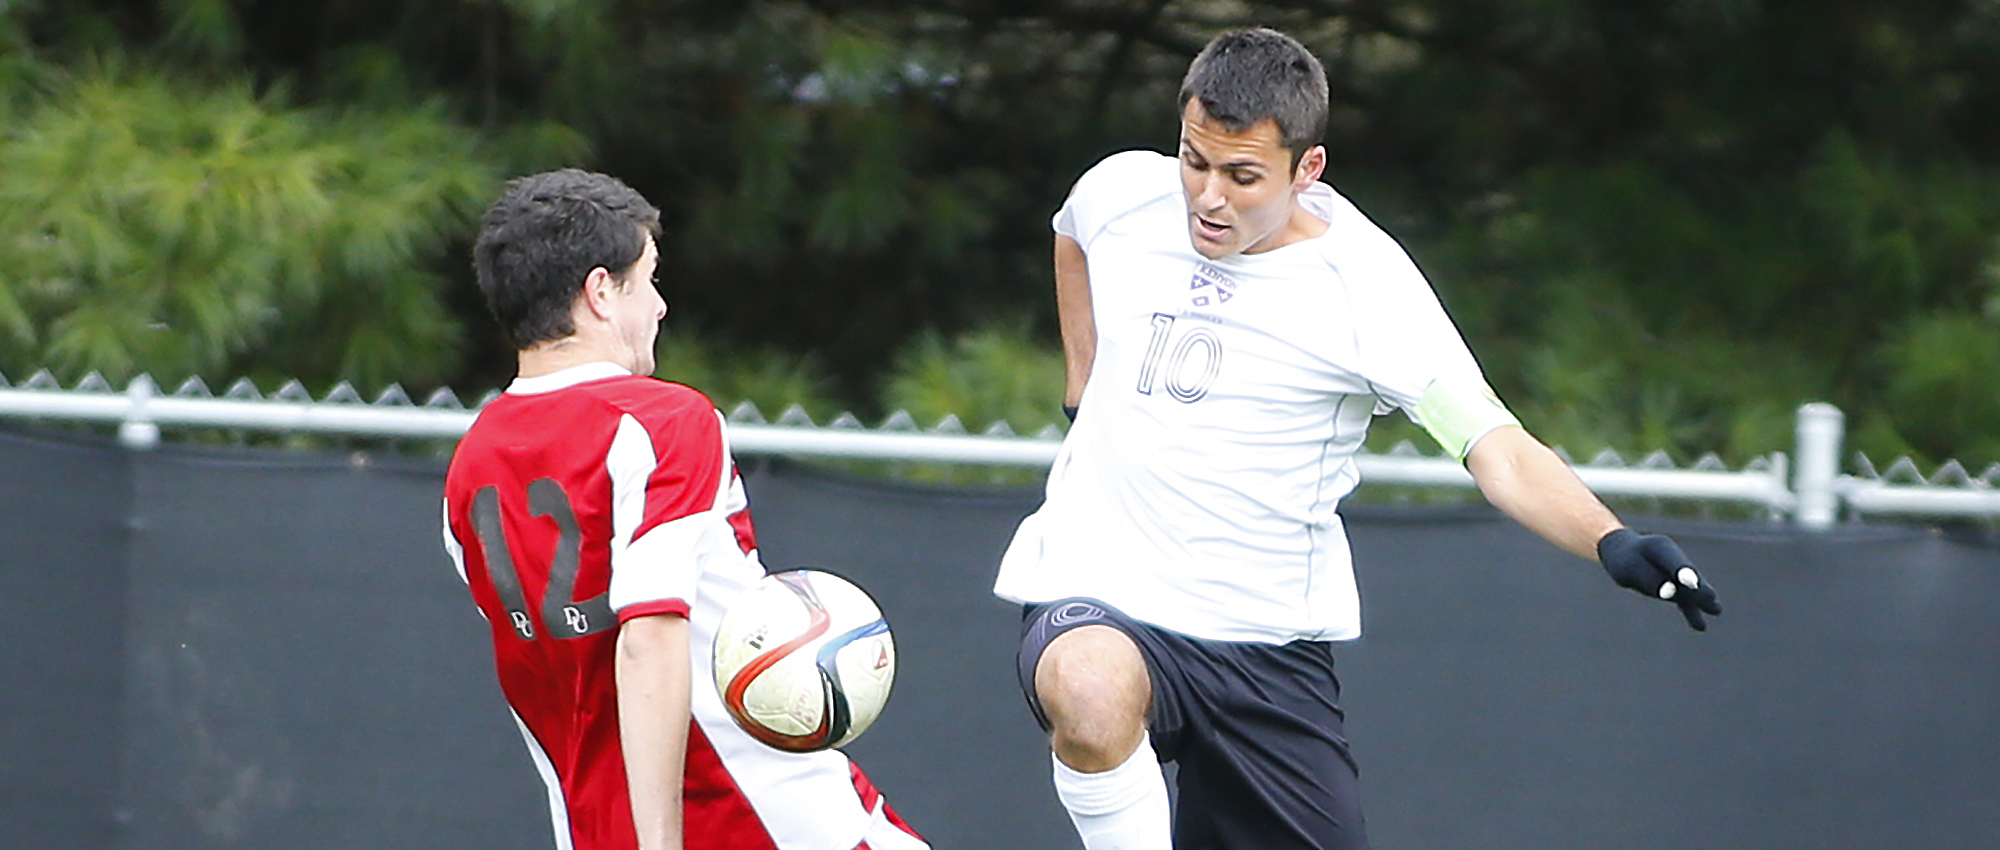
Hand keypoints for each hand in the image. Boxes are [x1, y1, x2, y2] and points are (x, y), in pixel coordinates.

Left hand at [1595, 529, 1721, 630]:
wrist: (1625, 554)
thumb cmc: (1625, 560)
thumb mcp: (1629, 567)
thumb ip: (1648, 577)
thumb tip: (1670, 593)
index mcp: (1661, 547)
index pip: (1672, 560)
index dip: (1682, 571)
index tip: (1689, 582)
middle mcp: (1674, 560)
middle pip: (1687, 576)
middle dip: (1697, 588)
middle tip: (1710, 598)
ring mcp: (1677, 575)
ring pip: (1689, 590)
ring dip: (1701, 601)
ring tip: (1716, 610)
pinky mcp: (1676, 588)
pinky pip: (1683, 602)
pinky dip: (1690, 613)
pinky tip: (1700, 627)